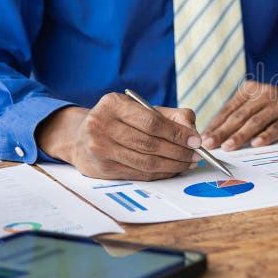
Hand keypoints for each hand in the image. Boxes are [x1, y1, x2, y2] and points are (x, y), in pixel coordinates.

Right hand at [35, 93, 202, 180]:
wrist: (82, 136)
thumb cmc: (120, 120)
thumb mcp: (142, 109)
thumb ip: (172, 116)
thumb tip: (193, 132)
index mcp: (113, 104)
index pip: (152, 122)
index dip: (177, 133)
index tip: (196, 140)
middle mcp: (101, 125)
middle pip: (149, 144)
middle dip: (178, 152)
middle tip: (196, 155)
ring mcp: (99, 148)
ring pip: (145, 162)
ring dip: (172, 165)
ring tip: (188, 163)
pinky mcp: (102, 168)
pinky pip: (139, 173)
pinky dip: (161, 173)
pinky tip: (173, 169)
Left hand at [202, 80, 277, 150]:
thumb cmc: (272, 106)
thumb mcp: (254, 103)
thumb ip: (237, 115)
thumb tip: (213, 134)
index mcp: (250, 90)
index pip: (228, 109)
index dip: (215, 124)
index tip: (203, 138)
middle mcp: (264, 94)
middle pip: (239, 116)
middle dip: (222, 131)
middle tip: (209, 144)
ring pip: (255, 122)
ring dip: (240, 136)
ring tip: (228, 147)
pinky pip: (276, 128)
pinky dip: (265, 136)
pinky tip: (256, 144)